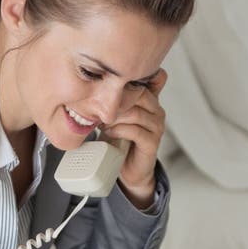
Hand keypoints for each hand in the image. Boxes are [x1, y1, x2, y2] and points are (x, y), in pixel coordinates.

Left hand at [103, 69, 167, 208]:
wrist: (129, 168)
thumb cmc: (121, 139)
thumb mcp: (116, 114)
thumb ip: (112, 99)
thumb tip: (90, 82)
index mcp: (150, 100)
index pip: (148, 79)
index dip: (128, 81)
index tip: (108, 88)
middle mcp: (157, 111)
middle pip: (139, 94)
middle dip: (116, 100)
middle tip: (100, 108)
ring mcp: (157, 127)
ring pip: (135, 113)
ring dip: (115, 117)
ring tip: (102, 123)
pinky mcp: (152, 142)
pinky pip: (135, 131)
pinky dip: (119, 130)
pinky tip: (109, 133)